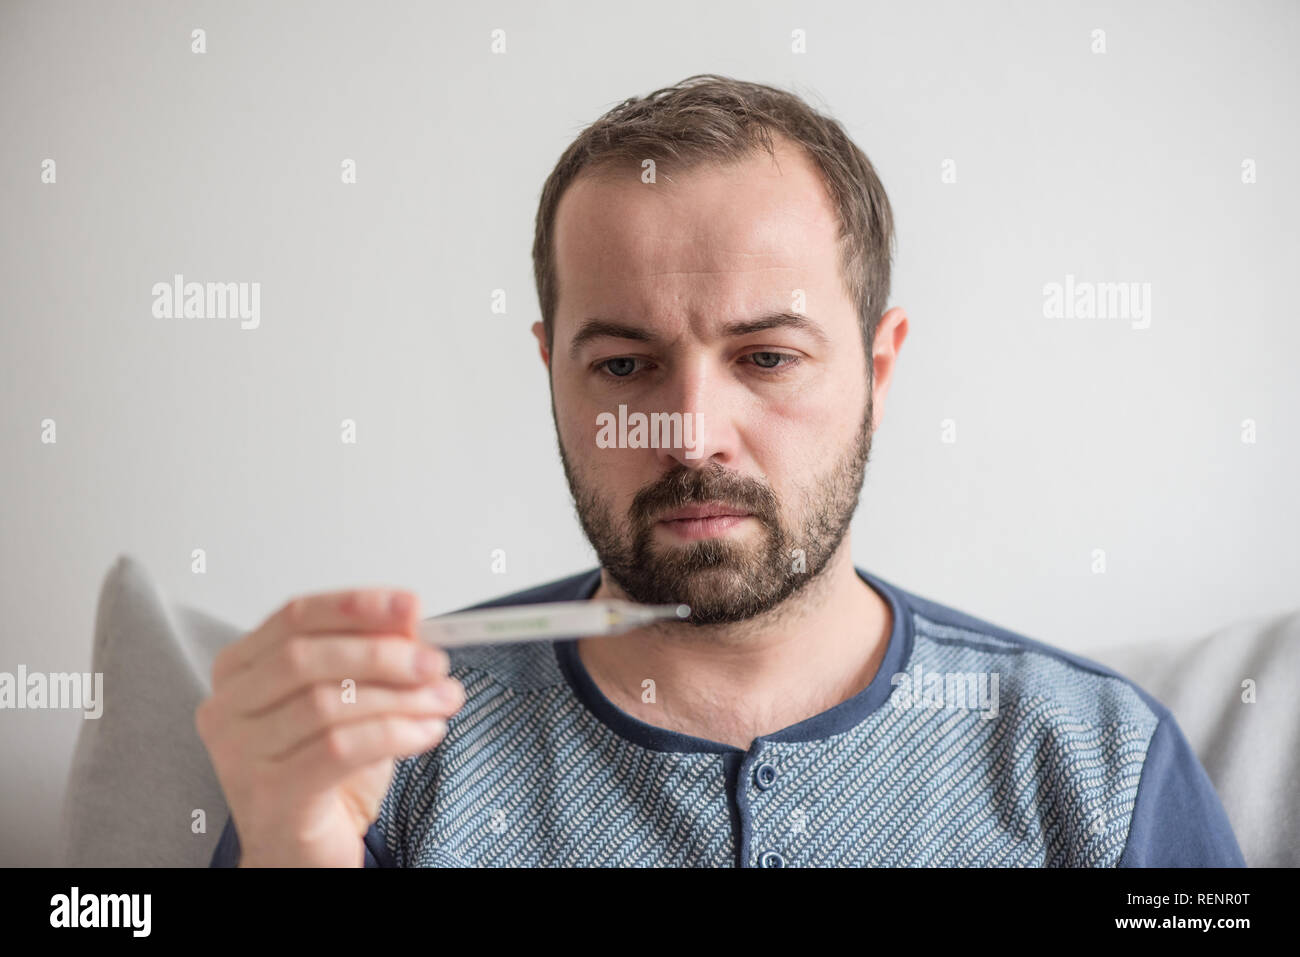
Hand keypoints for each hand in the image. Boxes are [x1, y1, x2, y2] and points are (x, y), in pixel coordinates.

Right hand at [195, 588, 463, 865]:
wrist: (302, 851)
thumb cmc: (324, 773)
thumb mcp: (352, 701)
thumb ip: (372, 656)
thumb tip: (410, 617)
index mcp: (239, 671)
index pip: (294, 617)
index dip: (355, 606)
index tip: (409, 605)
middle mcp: (228, 709)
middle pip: (305, 657)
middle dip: (382, 653)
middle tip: (435, 662)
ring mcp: (241, 755)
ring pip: (326, 704)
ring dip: (400, 698)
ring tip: (443, 700)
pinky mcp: (272, 796)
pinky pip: (340, 749)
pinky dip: (395, 734)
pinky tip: (426, 733)